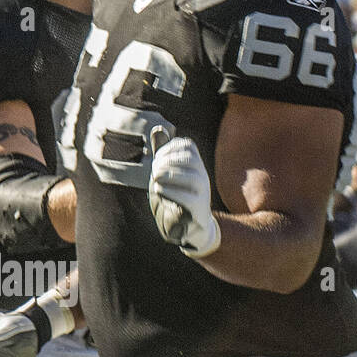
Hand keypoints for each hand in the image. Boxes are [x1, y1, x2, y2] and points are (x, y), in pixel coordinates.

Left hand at [148, 128, 220, 257]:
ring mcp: (203, 194)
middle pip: (190, 160)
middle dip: (168, 161)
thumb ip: (162, 153)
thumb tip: (158, 128)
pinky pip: (190, 199)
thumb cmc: (173, 197)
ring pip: (193, 178)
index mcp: (194, 165)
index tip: (156, 158)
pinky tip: (159, 191)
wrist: (184, 228)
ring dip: (170, 176)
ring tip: (155, 180)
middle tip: (154, 170)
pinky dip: (172, 193)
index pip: (187, 145)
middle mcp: (202, 177)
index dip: (169, 147)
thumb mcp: (165, 173)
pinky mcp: (199, 211)